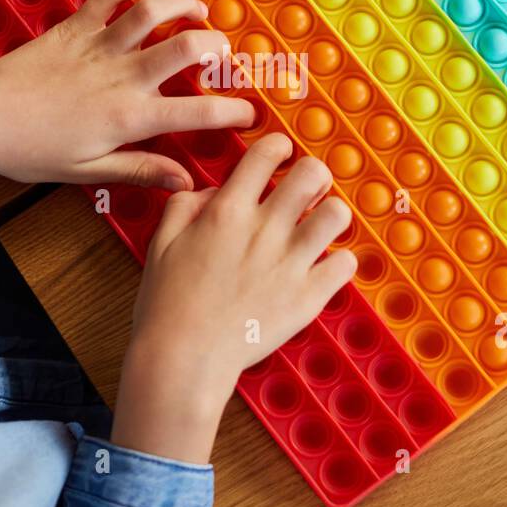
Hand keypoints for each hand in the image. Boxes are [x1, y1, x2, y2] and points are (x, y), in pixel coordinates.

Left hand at [0, 0, 254, 187]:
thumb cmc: (29, 150)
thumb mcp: (88, 171)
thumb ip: (140, 171)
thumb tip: (186, 183)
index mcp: (129, 118)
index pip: (198, 114)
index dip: (233, 113)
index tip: (250, 115)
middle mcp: (121, 76)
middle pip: (186, 48)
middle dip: (218, 48)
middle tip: (226, 56)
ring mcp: (98, 45)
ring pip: (153, 12)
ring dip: (184, 5)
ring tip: (200, 12)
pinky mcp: (75, 26)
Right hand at [111, 133, 356, 463]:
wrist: (183, 360)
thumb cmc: (167, 305)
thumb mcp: (161, 243)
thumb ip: (185, 205)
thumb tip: (211, 191)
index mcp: (227, 211)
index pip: (267, 153)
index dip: (277, 147)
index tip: (279, 155)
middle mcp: (264, 230)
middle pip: (312, 173)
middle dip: (312, 174)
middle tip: (305, 189)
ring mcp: (290, 263)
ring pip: (337, 214)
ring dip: (330, 214)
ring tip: (318, 226)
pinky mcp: (308, 297)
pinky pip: (345, 263)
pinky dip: (339, 262)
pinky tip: (323, 266)